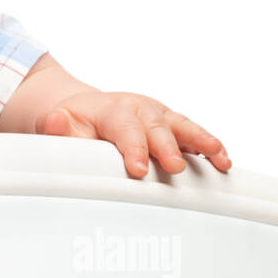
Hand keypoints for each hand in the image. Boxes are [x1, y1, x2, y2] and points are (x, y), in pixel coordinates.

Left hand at [38, 91, 230, 178]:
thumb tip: (53, 122)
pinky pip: (194, 135)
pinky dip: (211, 146)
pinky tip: (224, 162)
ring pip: (183, 126)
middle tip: (174, 167)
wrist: (86, 109)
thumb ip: (57, 128)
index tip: (138, 169)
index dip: (132, 148)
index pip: (124, 128)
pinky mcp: (173, 126)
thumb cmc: (76, 123)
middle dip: (167, 147)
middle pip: (156, 127)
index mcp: (112, 109)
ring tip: (218, 157)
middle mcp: (139, 109)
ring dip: (201, 142)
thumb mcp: (61, 124)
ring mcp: (160, 116)